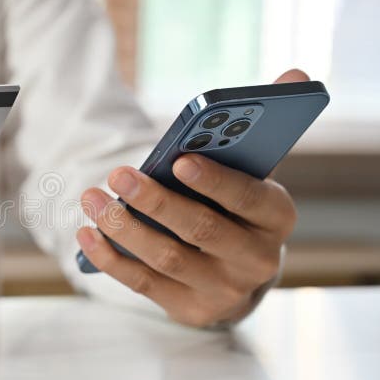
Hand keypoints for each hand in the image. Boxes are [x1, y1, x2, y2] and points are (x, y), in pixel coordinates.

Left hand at [76, 69, 308, 326]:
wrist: (236, 274)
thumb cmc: (235, 210)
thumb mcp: (251, 174)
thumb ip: (258, 130)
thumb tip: (293, 70)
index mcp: (276, 217)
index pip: (249, 198)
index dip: (215, 180)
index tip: (179, 159)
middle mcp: (255, 259)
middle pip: (201, 229)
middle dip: (156, 201)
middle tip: (118, 174)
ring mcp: (221, 289)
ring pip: (167, 257)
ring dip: (123, 226)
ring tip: (91, 197)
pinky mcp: (188, 308)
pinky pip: (142, 283)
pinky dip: (111, 258)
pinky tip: (87, 233)